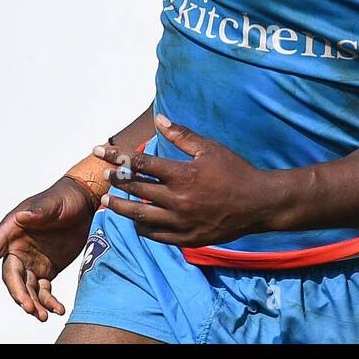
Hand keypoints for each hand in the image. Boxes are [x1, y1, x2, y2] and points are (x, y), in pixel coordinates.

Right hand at [0, 176, 98, 321]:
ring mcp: (31, 261)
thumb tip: (22, 218)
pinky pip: (42, 290)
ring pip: (26, 288)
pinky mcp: (46, 270)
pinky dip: (48, 302)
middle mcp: (17, 248)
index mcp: (12, 230)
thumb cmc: (64, 199)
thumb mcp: (53, 204)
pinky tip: (57, 309)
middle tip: (29, 307)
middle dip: (18, 293)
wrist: (85, 204)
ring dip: (32, 303)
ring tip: (43, 316)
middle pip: (11, 276)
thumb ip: (38, 212)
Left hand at [95, 114, 277, 246]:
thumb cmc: (235, 171)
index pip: (139, 163)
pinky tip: (135, 223)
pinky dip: (142, 228)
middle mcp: (177, 200)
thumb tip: (159, 120)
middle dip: (117, 181)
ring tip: (108, 202)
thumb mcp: (209, 148)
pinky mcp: (187, 238)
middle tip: (106, 176)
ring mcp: (181, 222)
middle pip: (136, 190)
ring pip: (141, 216)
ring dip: (121, 208)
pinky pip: (156, 235)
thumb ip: (181, 135)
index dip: (116, 156)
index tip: (99, 151)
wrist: (258, 204)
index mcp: (181, 175)